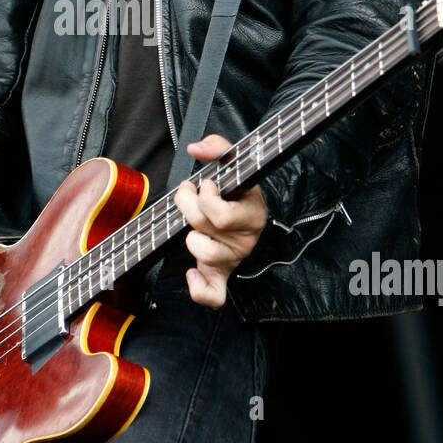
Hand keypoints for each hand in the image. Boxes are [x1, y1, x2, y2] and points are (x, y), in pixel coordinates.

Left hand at [172, 134, 267, 308]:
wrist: (241, 210)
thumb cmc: (235, 187)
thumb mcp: (232, 162)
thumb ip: (217, 146)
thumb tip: (196, 148)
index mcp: (254, 213)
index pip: (222, 216)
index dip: (205, 198)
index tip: (206, 184)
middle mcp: (247, 239)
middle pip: (206, 229)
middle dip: (188, 207)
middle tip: (188, 194)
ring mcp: (235, 258)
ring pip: (205, 253)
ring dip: (190, 236)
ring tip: (193, 223)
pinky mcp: (222, 276)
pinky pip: (215, 295)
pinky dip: (200, 289)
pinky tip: (191, 275)